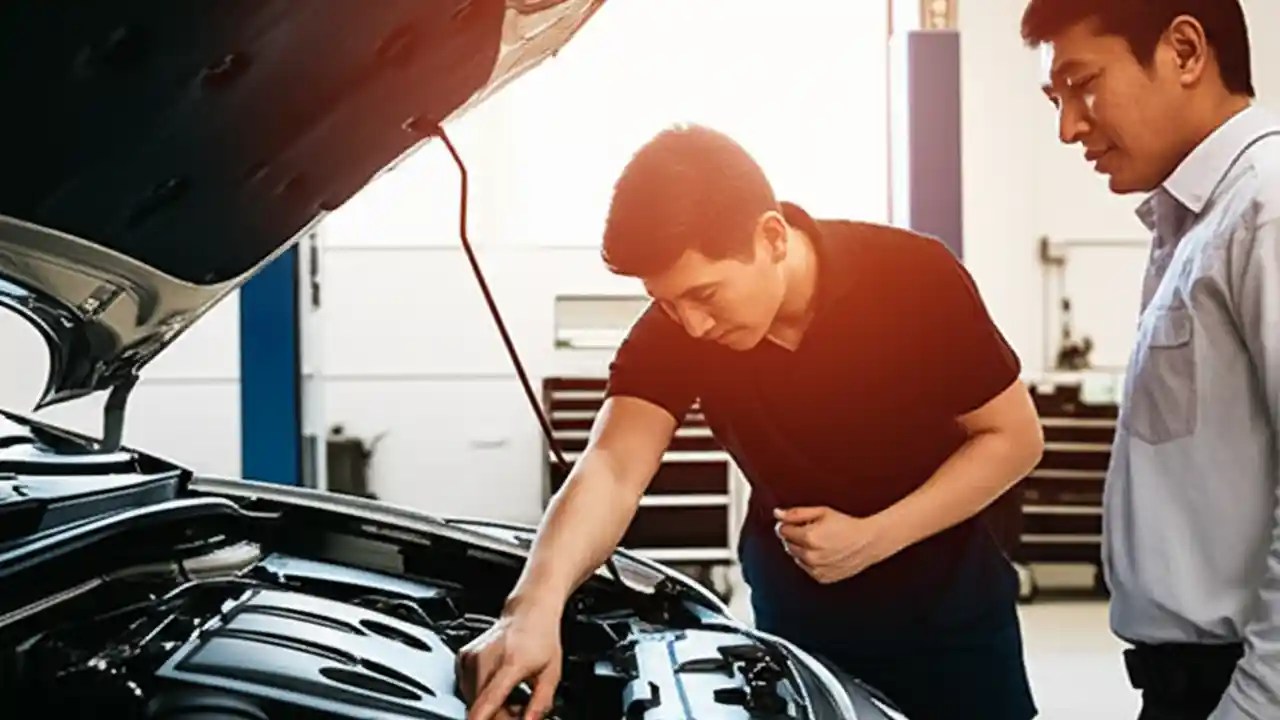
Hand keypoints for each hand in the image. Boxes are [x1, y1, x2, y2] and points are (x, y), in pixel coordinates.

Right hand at [456, 599, 562, 719]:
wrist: (529, 611)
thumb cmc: (541, 639)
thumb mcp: (551, 675)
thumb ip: (540, 705)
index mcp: (511, 662)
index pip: (489, 699)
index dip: (482, 719)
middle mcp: (485, 658)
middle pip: (480, 704)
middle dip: (499, 716)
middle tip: (519, 710)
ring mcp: (471, 657)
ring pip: (472, 699)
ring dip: (491, 707)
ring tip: (512, 696)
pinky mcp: (463, 658)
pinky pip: (467, 689)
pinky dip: (482, 695)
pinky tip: (498, 689)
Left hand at [773, 506, 900, 583]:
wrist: (867, 542)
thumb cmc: (846, 525)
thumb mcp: (822, 512)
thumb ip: (796, 513)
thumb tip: (777, 514)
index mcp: (809, 537)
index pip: (782, 531)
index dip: (787, 524)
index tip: (794, 522)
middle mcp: (810, 555)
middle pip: (787, 544)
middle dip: (794, 536)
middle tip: (810, 530)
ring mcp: (816, 569)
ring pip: (795, 557)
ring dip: (801, 549)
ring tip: (819, 541)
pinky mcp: (821, 578)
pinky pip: (806, 568)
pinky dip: (810, 560)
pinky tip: (823, 552)